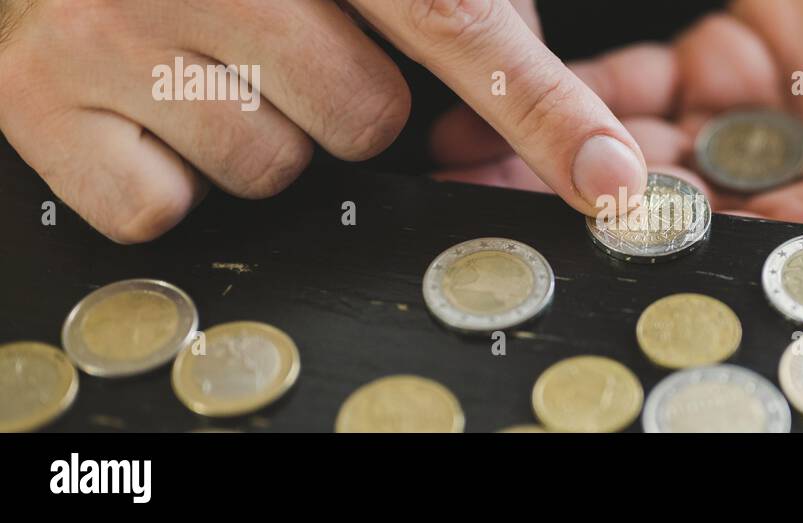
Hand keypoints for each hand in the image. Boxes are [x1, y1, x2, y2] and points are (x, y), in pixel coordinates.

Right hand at [0, 0, 644, 242]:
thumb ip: (454, 9)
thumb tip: (525, 126)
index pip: (456, 19)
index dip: (546, 108)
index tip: (611, 178)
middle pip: (367, 122)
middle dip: (346, 106)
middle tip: (277, 43)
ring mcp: (114, 26)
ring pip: (273, 170)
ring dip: (259, 137)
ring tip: (207, 65)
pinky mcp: (35, 95)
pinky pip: (164, 211)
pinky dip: (169, 180)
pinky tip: (144, 106)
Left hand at [435, 0, 802, 247]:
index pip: (758, 259)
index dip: (685, 255)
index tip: (614, 245)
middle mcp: (802, 184)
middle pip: (683, 216)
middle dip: (600, 212)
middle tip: (513, 204)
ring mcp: (762, 118)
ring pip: (650, 151)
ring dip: (575, 154)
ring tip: (492, 151)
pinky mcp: (734, 51)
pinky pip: (649, 80)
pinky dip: (596, 88)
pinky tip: (537, 90)